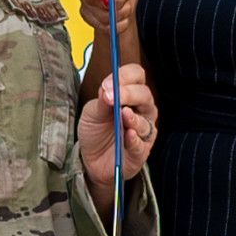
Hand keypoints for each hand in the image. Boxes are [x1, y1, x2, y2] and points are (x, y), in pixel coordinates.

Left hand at [78, 63, 156, 198]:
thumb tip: (107, 87)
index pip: (136, 76)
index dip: (124, 76)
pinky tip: (128, 135)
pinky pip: (141, 143)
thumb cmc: (95, 132)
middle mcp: (142, 109)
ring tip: (122, 115)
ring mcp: (144, 130)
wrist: (91, 160)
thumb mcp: (92, 113)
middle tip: (111, 97)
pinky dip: (134, 139)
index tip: (107, 84)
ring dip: (133, 117)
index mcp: (130, 94)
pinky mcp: (142, 151)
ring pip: (145, 120)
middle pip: (144, 95)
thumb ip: (101, 101)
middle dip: (128, 94)